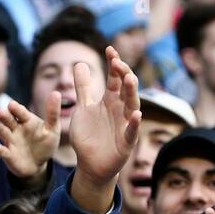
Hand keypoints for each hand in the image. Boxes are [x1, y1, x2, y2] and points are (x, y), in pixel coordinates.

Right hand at [0, 94, 60, 180]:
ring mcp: (10, 141)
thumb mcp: (52, 129)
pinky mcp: (7, 155)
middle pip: (6, 119)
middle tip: (1, 113)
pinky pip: (1, 151)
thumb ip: (53, 113)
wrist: (38, 164)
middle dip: (3, 115)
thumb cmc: (45, 144)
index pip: (19, 111)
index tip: (12, 105)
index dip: (15, 108)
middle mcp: (15, 128)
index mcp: (26, 120)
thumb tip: (56, 93)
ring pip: (0, 131)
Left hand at [69, 45, 140, 185]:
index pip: (115, 78)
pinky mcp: (126, 142)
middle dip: (123, 75)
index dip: (113, 64)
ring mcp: (125, 124)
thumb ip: (83, 87)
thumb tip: (79, 63)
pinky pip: (131, 131)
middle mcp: (120, 109)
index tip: (109, 49)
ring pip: (132, 105)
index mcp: (110, 100)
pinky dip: (133, 123)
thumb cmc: (89, 135)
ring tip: (130, 79)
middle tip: (118, 62)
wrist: (90, 164)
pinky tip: (136, 114)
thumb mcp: (83, 108)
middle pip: (126, 88)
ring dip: (131, 93)